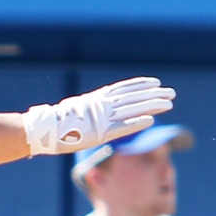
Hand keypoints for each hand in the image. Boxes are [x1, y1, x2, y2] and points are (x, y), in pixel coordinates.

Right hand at [23, 77, 175, 154]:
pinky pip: (122, 127)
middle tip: (171, 93)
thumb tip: (94, 105)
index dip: (141, 84)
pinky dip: (137, 122)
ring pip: (133, 109)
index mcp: (97, 98)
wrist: (43, 129)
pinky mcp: (100, 133)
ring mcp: (102, 118)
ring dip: (152, 105)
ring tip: (169, 103)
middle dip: (154, 94)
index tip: (156, 82)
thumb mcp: (77, 109)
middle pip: (134, 97)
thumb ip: (91, 107)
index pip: (124, 88)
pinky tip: (152, 119)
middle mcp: (102, 105)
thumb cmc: (56, 122)